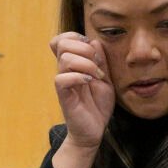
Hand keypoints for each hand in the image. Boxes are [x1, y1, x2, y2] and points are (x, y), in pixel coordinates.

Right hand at [49, 32, 114, 148]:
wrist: (94, 130)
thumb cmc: (98, 105)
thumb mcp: (105, 79)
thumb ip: (101, 61)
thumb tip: (94, 41)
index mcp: (73, 64)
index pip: (61, 39)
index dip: (74, 36)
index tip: (91, 48)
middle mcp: (65, 71)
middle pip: (61, 43)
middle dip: (84, 48)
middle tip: (97, 63)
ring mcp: (63, 83)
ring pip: (65, 58)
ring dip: (86, 63)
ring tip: (97, 76)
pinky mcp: (63, 96)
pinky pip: (61, 79)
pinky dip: (78, 77)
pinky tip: (89, 82)